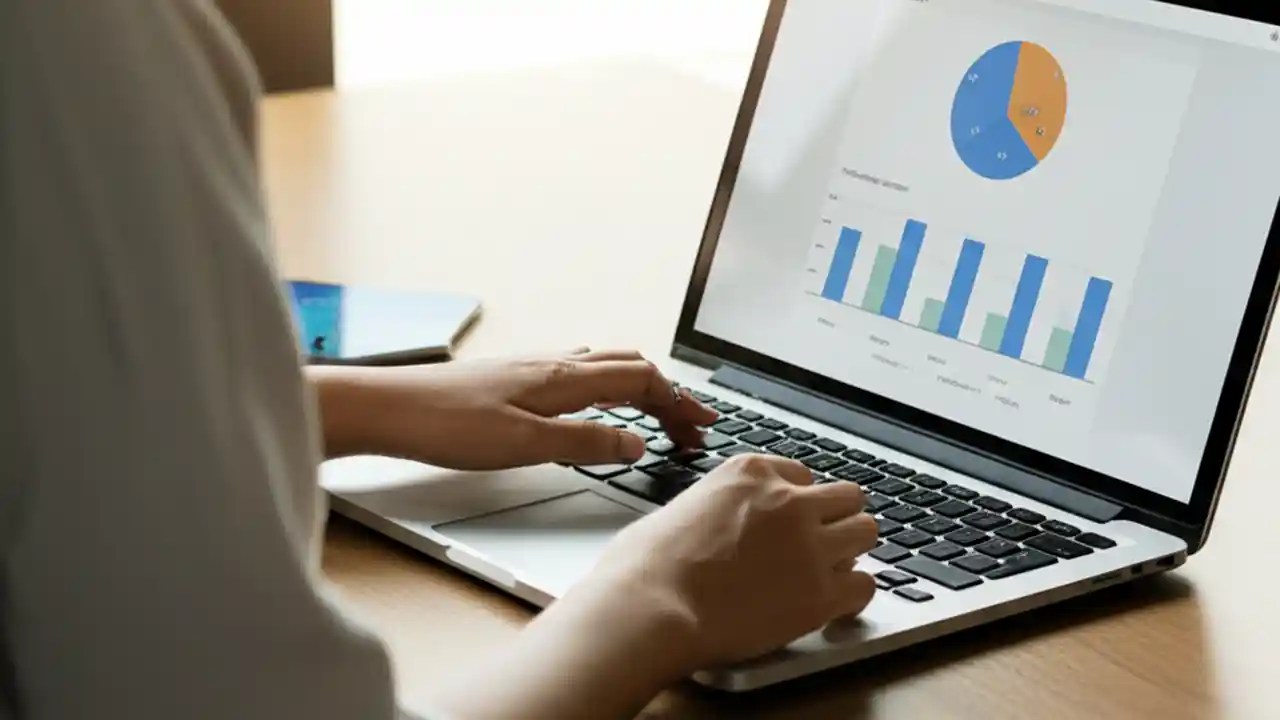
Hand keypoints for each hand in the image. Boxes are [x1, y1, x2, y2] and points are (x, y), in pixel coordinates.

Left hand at [309, 348, 717, 469]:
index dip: (677, 405)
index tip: (699, 429)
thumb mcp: (525, 445)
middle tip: (690, 424)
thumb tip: (635, 445)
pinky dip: (607, 383)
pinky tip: (594, 400)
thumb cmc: (447, 424)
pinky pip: (579, 370)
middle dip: (668, 393)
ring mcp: (533, 367)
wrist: (389, 407)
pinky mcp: (514, 377)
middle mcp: (554, 364)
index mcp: (564, 379)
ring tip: (657, 410)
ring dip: (639, 385)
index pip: (641, 381)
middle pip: (630, 366)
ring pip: (604, 364)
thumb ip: (585, 444)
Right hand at [432, 454, 877, 719]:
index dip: (796, 502)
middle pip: (846, 496)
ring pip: (866, 531)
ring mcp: (810, 545)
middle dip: (833, 519)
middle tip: (815, 545)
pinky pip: (866, 585)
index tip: (788, 522)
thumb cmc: (645, 564)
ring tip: (826, 572)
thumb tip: (713, 523)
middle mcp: (789, 500)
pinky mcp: (821, 594)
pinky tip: (831, 604)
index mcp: (751, 472)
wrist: (650, 606)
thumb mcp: (679, 509)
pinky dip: (852, 594)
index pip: (801, 475)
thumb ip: (714, 506)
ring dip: (849, 550)